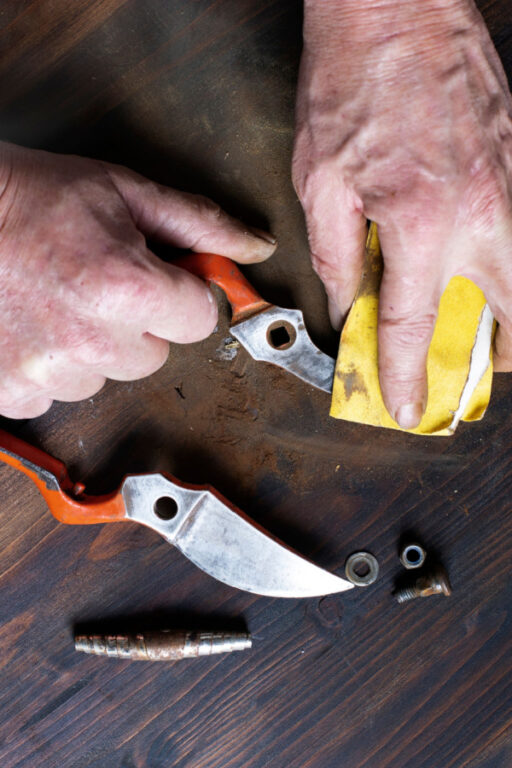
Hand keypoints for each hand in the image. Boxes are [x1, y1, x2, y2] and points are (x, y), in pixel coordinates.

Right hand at [0, 143, 275, 417]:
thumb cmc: (31, 197)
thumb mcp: (124, 192)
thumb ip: (199, 224)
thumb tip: (255, 247)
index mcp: (126, 287)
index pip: (200, 320)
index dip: (182, 294)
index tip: (157, 277)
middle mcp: (89, 340)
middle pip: (154, 355)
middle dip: (137, 323)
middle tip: (96, 281)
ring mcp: (47, 372)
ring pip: (106, 376)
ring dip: (91, 347)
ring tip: (58, 300)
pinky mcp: (12, 391)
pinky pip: (58, 394)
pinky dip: (50, 367)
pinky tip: (33, 326)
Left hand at [293, 0, 511, 427]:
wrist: (397, 11)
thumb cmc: (352, 83)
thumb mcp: (321, 182)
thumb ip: (338, 258)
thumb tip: (349, 306)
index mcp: (420, 220)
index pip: (413, 325)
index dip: (405, 376)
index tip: (405, 406)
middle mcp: (479, 211)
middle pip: (504, 319)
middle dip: (486, 360)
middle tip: (460, 373)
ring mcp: (509, 187)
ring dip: (506, 319)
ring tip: (480, 333)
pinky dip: (505, 269)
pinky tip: (482, 272)